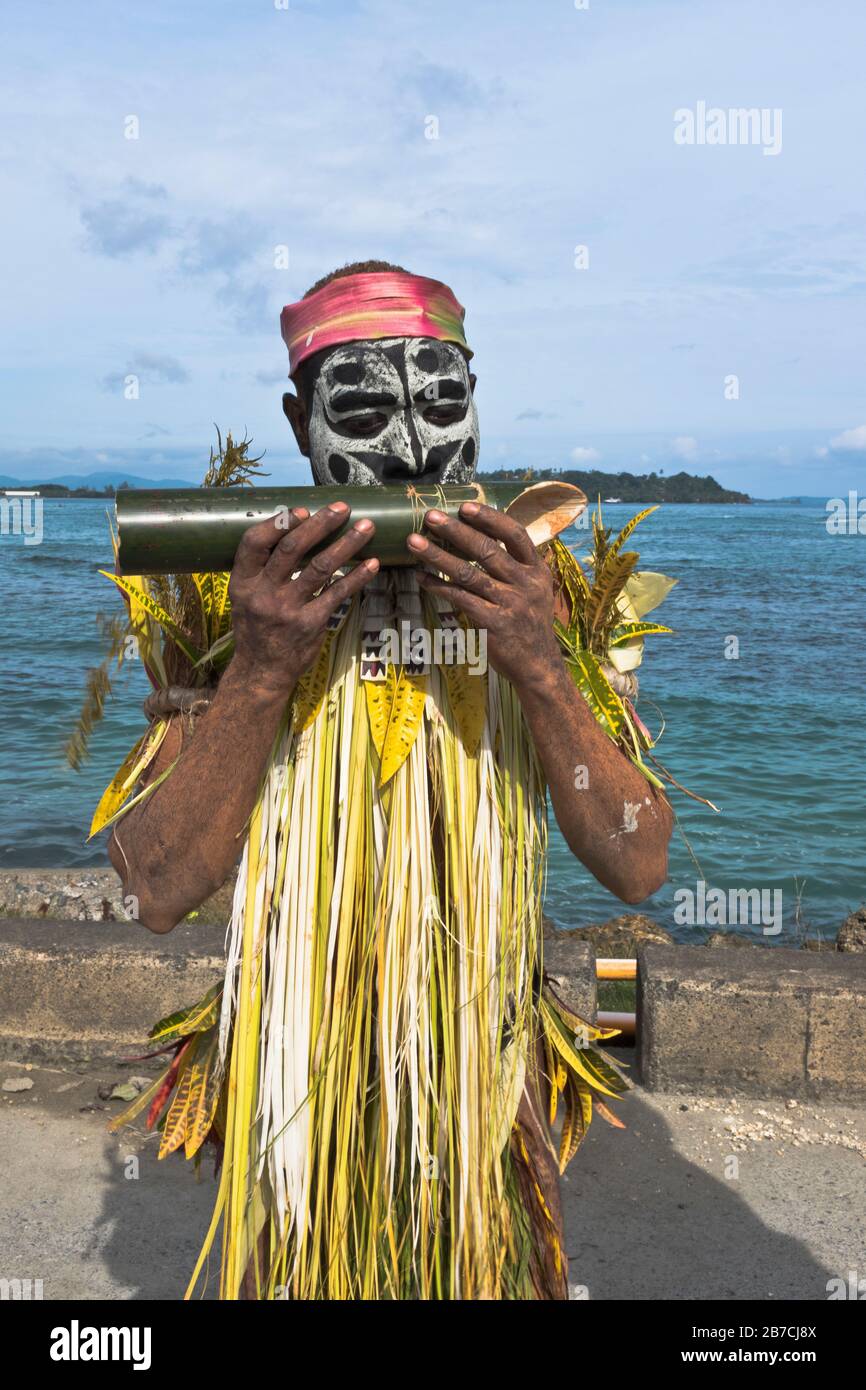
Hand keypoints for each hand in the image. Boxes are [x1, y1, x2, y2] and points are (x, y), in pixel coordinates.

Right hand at [229, 502, 377, 700]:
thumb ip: (262, 568)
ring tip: (366, 528)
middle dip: (319, 524)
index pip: (253, 542)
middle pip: (291, 549)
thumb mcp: (245, 596)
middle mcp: (262, 593)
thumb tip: (293, 528)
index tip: (303, 510)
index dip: (278, 523)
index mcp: (242, 582)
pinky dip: (356, 577)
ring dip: (346, 544)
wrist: (261, 671)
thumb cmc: (256, 627)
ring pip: (320, 568)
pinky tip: (372, 564)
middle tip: (341, 508)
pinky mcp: (310, 624)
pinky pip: (337, 594)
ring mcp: (286, 609)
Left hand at [406, 501, 561, 691]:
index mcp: (537, 570)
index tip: (465, 506)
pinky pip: (460, 599)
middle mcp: (526, 584)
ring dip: (438, 556)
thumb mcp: (536, 590)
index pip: (515, 534)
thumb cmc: (530, 624)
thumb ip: (517, 566)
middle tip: (430, 516)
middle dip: (455, 531)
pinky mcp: (494, 624)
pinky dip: (438, 586)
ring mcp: (511, 604)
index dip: (490, 518)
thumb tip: (483, 537)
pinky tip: (422, 578)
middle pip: (487, 550)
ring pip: (468, 574)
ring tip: (414, 542)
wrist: (539, 666)